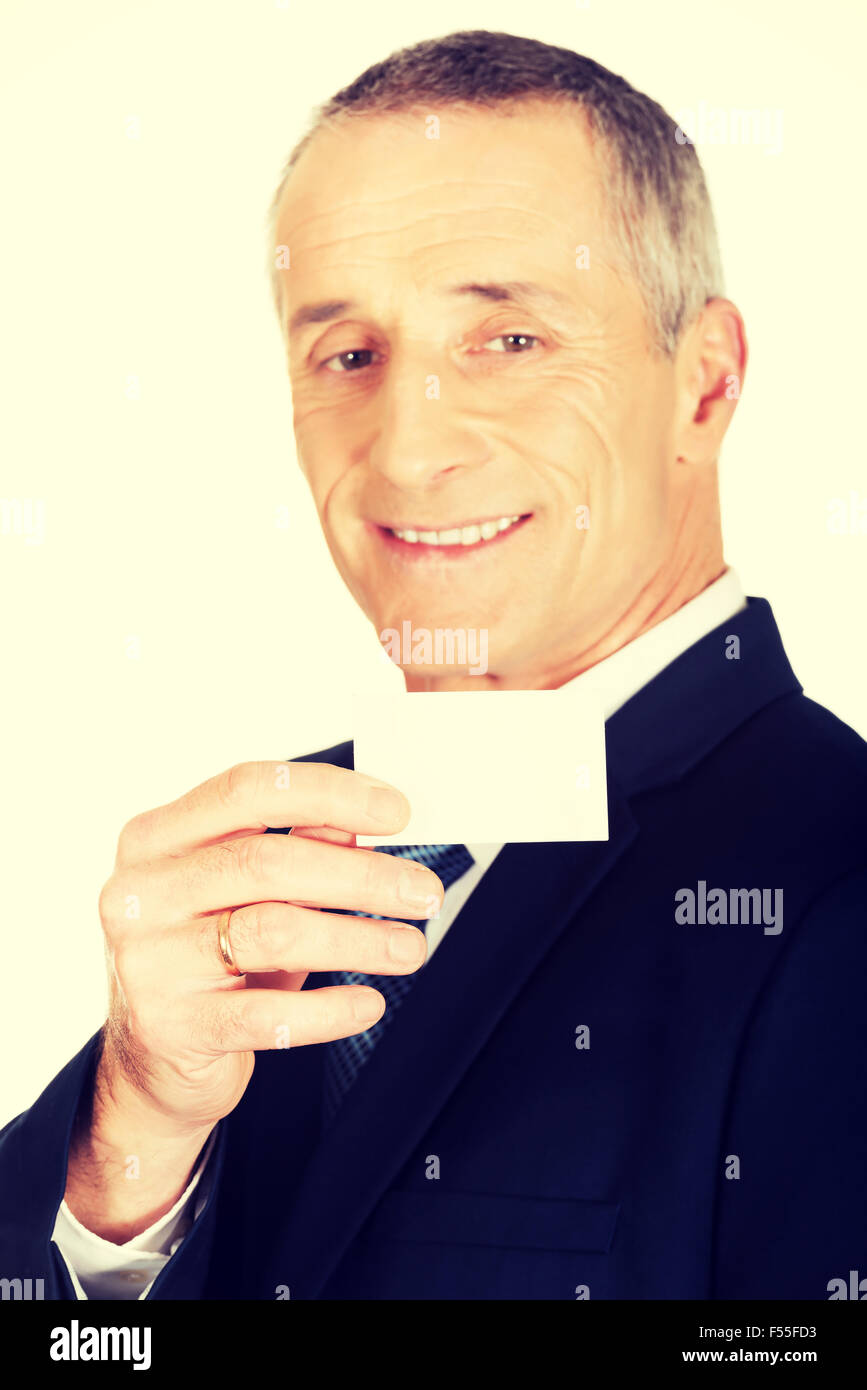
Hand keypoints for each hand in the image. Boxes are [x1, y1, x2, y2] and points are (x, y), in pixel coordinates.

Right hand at [97, 760, 441, 1132]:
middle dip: (361, 875)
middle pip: (266, 862)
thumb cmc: (206, 960)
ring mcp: (148, 961)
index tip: (396, 811)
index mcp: (156, 838)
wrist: (149, 1062)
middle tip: (422, 892)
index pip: (246, 790)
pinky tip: (367, 1005)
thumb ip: (296, 847)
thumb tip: (363, 821)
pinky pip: (265, 1014)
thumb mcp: (244, 894)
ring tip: (409, 948)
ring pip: (272, 932)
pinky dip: (328, 1009)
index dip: (327, 793)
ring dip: (358, 939)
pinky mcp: (171, 1027)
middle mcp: (141, 893)